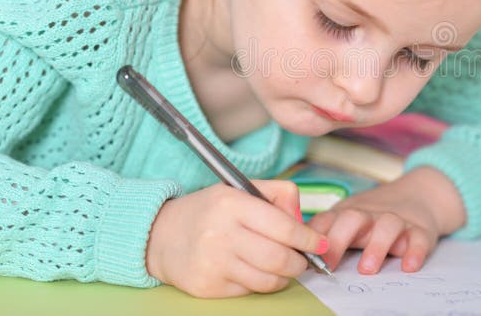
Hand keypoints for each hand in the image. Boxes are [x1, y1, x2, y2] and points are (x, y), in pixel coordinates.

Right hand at [145, 181, 328, 298]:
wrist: (160, 235)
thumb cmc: (209, 211)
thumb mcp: (240, 189)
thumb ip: (278, 194)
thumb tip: (303, 221)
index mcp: (232, 204)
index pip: (284, 227)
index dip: (309, 239)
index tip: (320, 244)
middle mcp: (220, 234)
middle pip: (280, 259)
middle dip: (299, 262)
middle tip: (302, 259)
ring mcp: (213, 263)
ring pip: (268, 280)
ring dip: (284, 277)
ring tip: (282, 266)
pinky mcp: (207, 287)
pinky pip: (249, 291)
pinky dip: (260, 283)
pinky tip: (254, 271)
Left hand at [307, 166, 465, 274]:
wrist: (419, 195)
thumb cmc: (373, 216)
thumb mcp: (347, 220)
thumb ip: (326, 234)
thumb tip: (294, 257)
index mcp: (348, 213)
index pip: (326, 221)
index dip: (313, 239)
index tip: (303, 259)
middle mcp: (370, 214)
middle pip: (352, 218)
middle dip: (338, 241)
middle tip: (330, 266)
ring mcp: (396, 220)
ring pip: (387, 225)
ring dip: (376, 247)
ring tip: (367, 269)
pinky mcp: (420, 230)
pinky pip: (419, 239)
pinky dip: (415, 251)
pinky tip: (408, 266)